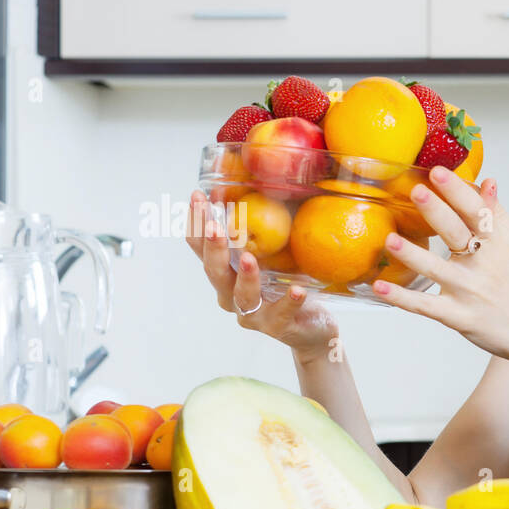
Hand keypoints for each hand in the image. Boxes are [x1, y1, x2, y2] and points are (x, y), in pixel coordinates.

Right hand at [186, 190, 338, 358]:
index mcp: (225, 274)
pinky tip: (297, 290)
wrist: (312, 327)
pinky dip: (288, 301)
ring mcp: (254, 315)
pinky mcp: (278, 326)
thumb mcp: (272, 255)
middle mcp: (231, 295)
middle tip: (215, 227)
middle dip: (213, 249)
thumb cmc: (287, 284)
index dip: (196, 224)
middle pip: (214, 273)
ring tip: (249, 258)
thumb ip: (260, 230)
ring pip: (242, 297)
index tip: (198, 197)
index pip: (201, 248)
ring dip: (245, 277)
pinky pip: (282, 314)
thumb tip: (259, 181)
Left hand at [372, 169, 508, 365]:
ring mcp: (470, 292)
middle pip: (457, 233)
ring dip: (412, 255)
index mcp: (499, 244)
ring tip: (391, 239)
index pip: (476, 210)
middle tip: (417, 191)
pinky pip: (426, 306)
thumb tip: (487, 183)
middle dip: (437, 212)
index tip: (437, 171)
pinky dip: (402, 298)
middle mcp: (484, 265)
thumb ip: (500, 216)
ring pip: (436, 270)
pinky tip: (380, 287)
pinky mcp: (460, 317)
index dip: (456, 190)